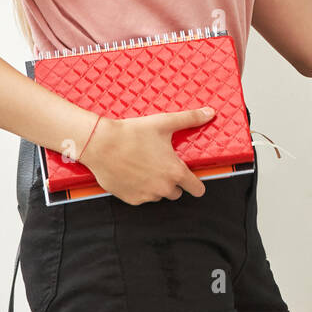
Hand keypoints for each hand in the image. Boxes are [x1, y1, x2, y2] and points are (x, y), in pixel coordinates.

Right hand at [81, 108, 213, 204]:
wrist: (101, 143)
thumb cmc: (132, 133)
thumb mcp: (165, 122)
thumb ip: (190, 119)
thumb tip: (209, 113)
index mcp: (175, 172)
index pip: (197, 189)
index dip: (197, 185)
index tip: (194, 182)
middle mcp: (163, 188)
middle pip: (176, 192)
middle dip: (172, 182)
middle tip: (161, 165)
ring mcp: (146, 195)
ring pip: (158, 195)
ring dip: (156, 186)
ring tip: (145, 166)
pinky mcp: (131, 199)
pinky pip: (142, 197)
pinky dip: (140, 189)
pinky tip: (133, 173)